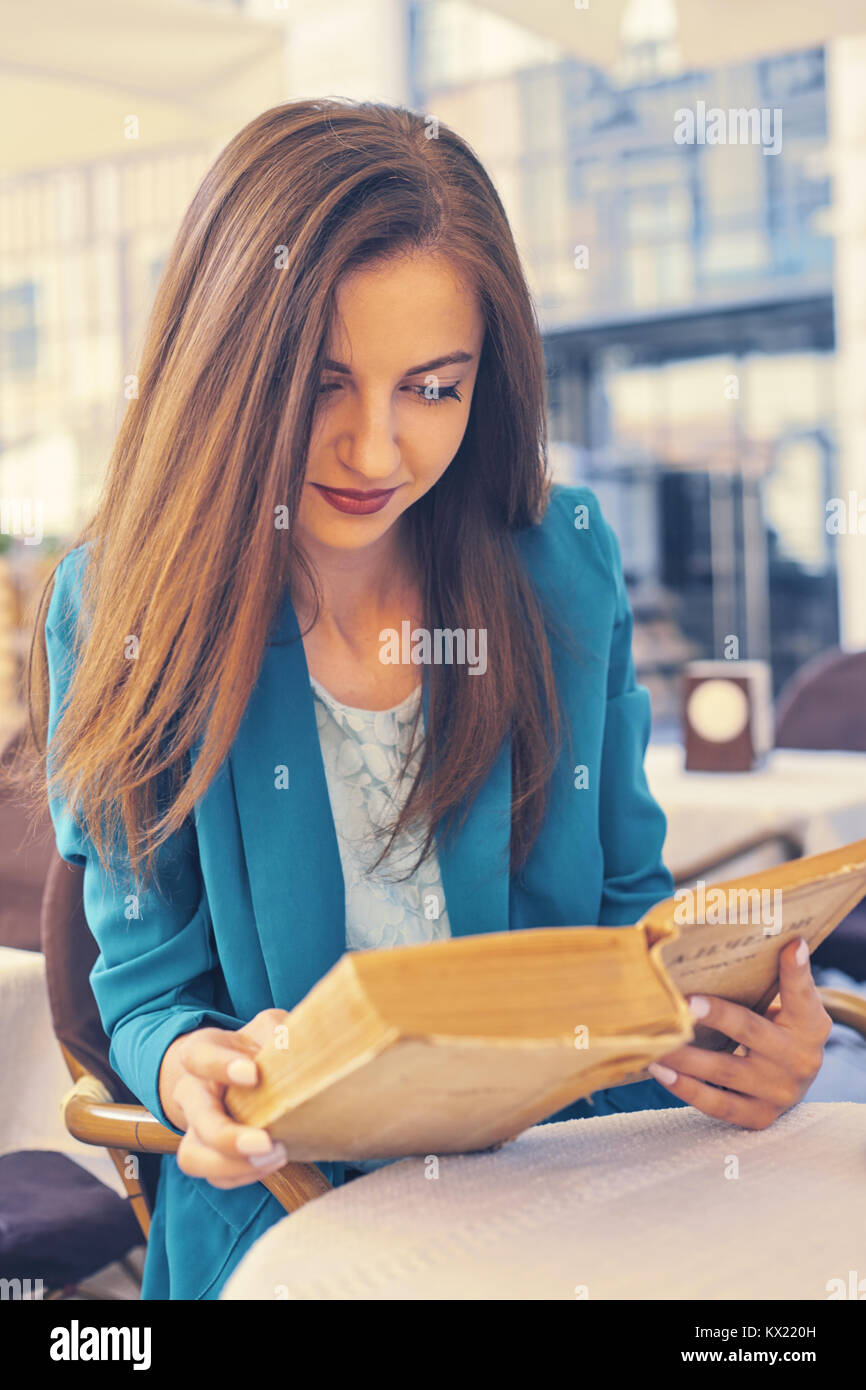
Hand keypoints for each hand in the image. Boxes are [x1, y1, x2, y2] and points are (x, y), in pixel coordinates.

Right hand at [160, 1008, 291, 1188]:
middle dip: (226, 1137)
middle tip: (263, 1143)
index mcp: (204, 1053)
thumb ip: (280, 1034)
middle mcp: (193, 1092)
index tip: (251, 1074)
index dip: (220, 1066)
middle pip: (196, 1118)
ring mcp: (196, 1128)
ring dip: (233, 1165)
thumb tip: (297, 1047)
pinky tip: (271, 1162)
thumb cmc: (258, 1049)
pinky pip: (216, 1176)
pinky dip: (244, 1175)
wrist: (244, 1077)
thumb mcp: (269, 1030)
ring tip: (274, 1156)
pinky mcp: (208, 1155)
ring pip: (193, 1157)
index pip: (199, 1057)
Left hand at [648, 938, 832, 1129]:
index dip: (793, 972)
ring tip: (656, 1042)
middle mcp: (799, 1061)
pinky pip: (717, 1104)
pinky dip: (686, 1089)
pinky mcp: (757, 1116)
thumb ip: (786, 976)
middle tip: (685, 1004)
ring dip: (686, 1057)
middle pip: (751, 1032)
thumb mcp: (794, 1004)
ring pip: (725, 1071)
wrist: (796, 1080)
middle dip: (719, 1017)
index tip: (789, 946)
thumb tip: (790, 940)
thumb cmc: (785, 1028)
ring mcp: (778, 1093)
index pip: (801, 993)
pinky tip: (660, 1072)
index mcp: (810, 1025)